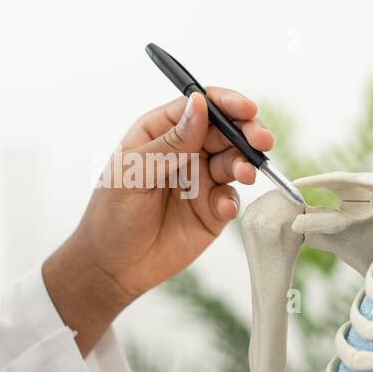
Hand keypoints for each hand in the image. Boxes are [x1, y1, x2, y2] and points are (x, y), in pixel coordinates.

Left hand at [43, 87, 273, 354]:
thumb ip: (170, 143)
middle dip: (246, 133)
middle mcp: (185, 151)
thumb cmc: (111, 216)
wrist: (112, 268)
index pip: (198, 106)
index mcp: (160, 132)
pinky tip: (223, 208)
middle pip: (225, 131)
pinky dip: (233, 200)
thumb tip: (199, 105)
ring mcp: (202, 180)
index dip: (225, 103)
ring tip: (244, 175)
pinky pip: (232, 197)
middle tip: (261, 142)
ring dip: (244, 164)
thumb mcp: (134, 173)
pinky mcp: (212, 210)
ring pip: (234, 161)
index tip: (245, 110)